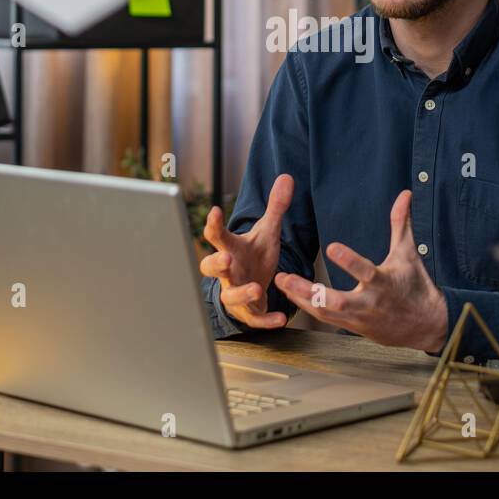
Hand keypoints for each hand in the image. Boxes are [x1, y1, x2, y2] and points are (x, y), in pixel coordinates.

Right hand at [199, 174, 292, 328]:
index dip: (213, 224)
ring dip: (241, 293)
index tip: (215, 211)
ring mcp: (235, 293)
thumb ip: (276, 206)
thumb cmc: (255, 256)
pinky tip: (280, 319)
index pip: (216, 235)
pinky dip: (265, 320)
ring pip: (229, 296)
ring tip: (256, 289)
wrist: (256, 287)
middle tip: (226, 258)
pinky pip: (253, 319)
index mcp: (231, 248)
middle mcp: (228, 272)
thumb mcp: (268, 231)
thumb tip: (287, 177)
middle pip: (211, 267)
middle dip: (216, 263)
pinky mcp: (248, 313)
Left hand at [274, 190, 447, 352]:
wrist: (426, 326)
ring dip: (301, 298)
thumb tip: (405, 194)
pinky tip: (292, 294)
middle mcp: (370, 303)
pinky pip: (326, 319)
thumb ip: (400, 223)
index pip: (365, 272)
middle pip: (337, 301)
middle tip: (286, 277)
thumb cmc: (416, 286)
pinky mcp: (353, 327)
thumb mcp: (408, 253)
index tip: (332, 248)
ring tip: (281, 281)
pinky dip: (308, 307)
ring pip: (326, 313)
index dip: (349, 261)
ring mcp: (360, 318)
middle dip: (309, 291)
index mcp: (385, 283)